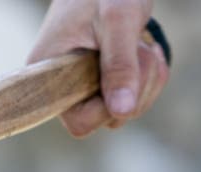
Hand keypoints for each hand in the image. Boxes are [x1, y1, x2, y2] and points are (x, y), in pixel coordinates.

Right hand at [29, 0, 169, 136]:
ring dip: (147, 80)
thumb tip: (121, 110)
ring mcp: (88, 87)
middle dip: (136, 86)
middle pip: (111, 118)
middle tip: (137, 48)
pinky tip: (145, 50)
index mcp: (49, 71)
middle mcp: (65, 85)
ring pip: (129, 110)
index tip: (120, 73)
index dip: (107, 108)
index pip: (79, 122)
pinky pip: (138, 99)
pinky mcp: (107, 85)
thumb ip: (120, 64)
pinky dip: (151, 78)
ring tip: (139, 44)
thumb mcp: (118, 20)